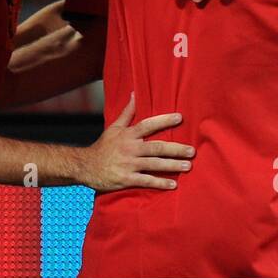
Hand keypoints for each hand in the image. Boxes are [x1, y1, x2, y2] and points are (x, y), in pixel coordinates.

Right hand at [79, 96, 193, 191]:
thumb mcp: (114, 127)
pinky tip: (173, 184)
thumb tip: (134, 93)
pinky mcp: (126, 178)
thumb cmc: (103, 146)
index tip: (180, 117)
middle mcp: (130, 148)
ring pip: (154, 164)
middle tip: (192, 151)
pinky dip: (160, 182)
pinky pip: (146, 181)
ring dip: (172, 165)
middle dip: (176, 149)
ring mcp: (129, 164)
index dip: (164, 120)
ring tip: (188, 166)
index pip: (148, 125)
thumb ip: (127, 112)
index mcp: (128, 135)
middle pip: (156, 147)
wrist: (85, 166)